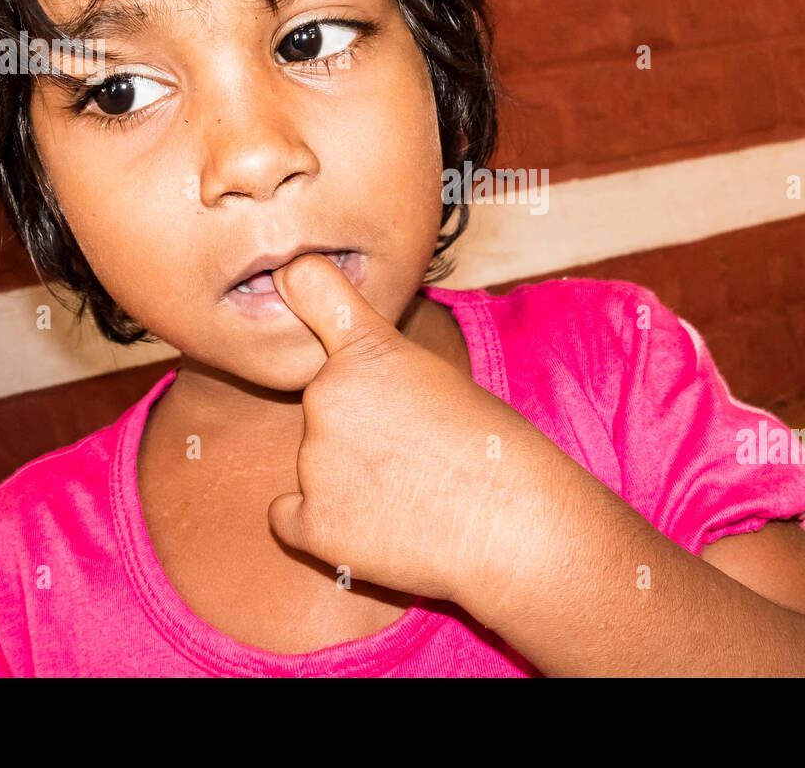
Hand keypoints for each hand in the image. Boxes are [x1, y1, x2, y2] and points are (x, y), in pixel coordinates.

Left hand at [266, 253, 579, 610]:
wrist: (517, 523)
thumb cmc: (498, 452)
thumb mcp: (445, 381)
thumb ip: (388, 373)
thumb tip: (363, 393)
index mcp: (369, 349)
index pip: (310, 286)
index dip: (296, 282)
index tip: (287, 278)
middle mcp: (327, 393)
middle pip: (323, 407)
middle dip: (354, 429)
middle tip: (416, 456)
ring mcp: (314, 458)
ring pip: (315, 464)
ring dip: (348, 480)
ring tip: (414, 496)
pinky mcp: (312, 520)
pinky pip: (291, 517)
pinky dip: (323, 523)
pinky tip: (375, 527)